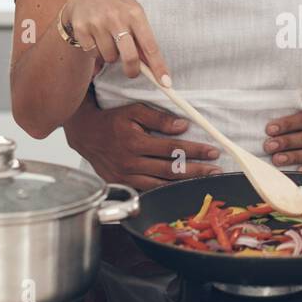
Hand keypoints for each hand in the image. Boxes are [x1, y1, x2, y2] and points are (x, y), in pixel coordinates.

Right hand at [61, 0, 168, 81]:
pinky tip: (95, 38)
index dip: (158, 66)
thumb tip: (152, 67)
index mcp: (135, 13)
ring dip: (111, 56)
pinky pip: (93, 54)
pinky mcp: (81, 29)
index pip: (150, 45)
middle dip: (133, 71)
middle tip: (132, 73)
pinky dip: (96, 52)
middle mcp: (116, 17)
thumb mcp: (133, 15)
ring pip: (110, 57)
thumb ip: (142, 39)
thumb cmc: (116, 8)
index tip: (165, 83)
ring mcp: (97, 22)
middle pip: (130, 57)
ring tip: (109, 41)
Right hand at [64, 101, 220, 190]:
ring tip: (203, 182)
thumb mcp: (134, 111)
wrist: (85, 134)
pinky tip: (179, 189)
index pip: (173, 149)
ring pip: (160, 184)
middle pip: (170, 170)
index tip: (213, 152)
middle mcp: (130, 162)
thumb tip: (183, 126)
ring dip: (184, 184)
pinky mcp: (122, 184)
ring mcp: (125, 177)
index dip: (195, 151)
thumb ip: (159, 118)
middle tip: (216, 171)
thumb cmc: (112, 121)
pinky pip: (147, 191)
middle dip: (197, 171)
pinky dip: (165, 191)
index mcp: (134, 142)